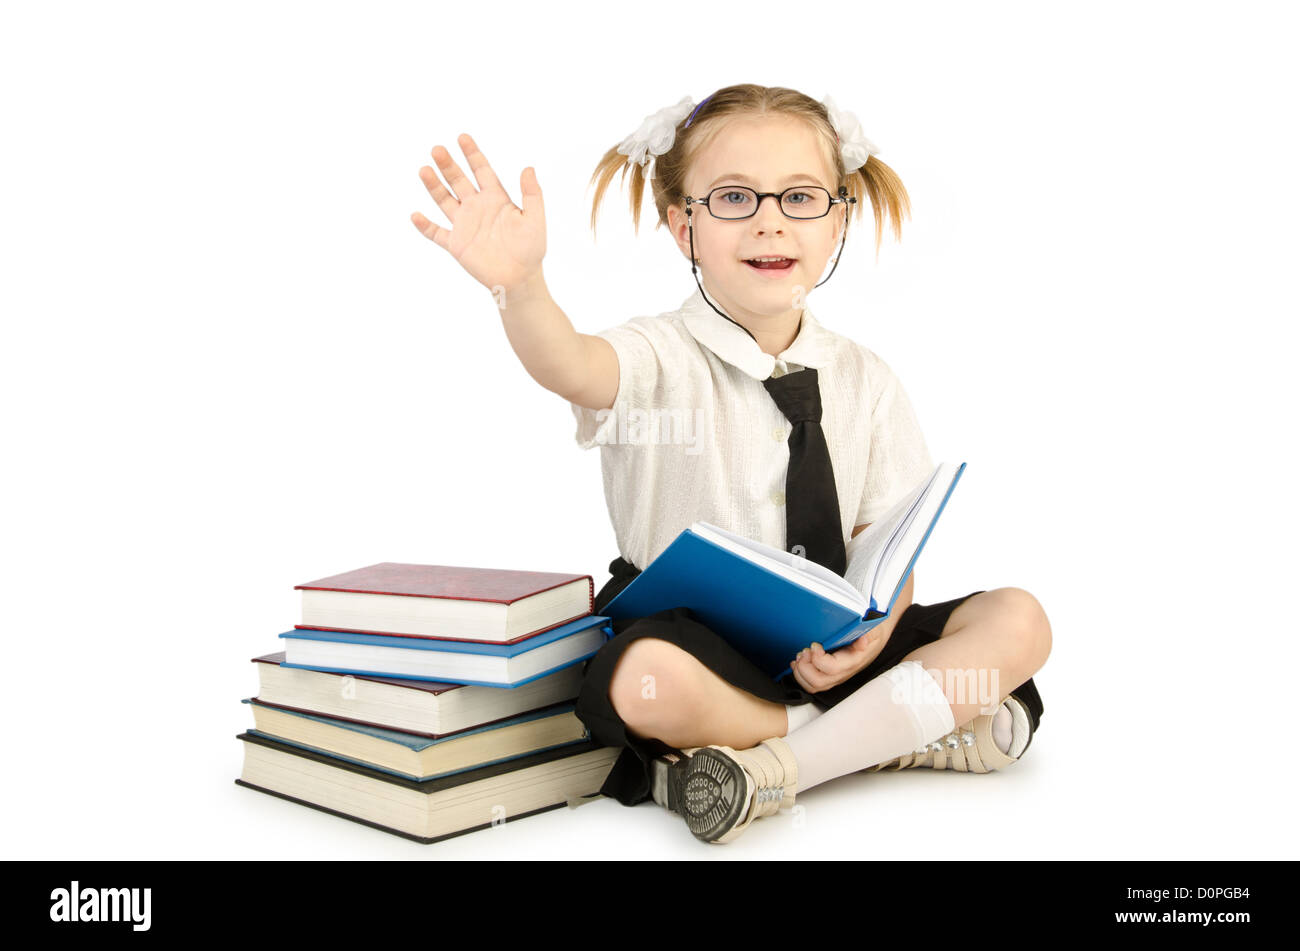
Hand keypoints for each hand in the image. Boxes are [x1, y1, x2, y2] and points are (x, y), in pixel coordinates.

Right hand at [411, 133, 545, 292]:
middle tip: (437, 149)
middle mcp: (477, 207)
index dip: (472, 154)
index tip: (462, 137)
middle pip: (459, 181)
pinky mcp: (456, 244)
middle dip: (448, 165)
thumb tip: (529, 167)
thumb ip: (532, 194)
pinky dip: (425, 226)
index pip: (482, 170)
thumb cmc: (531, 250)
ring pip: (444, 200)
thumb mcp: (535, 219)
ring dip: (434, 186)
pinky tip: (415, 215)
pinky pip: (436, 233)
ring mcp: (464, 225)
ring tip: (424, 170)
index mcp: (496, 198)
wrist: (520, 279)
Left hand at [789, 626, 889, 693]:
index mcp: (853, 661)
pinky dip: (800, 675)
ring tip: (800, 656)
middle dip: (805, 666)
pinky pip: (811, 685)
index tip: (815, 645)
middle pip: (819, 681)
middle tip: (804, 651)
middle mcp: (843, 672)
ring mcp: (836, 677)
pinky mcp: (829, 676)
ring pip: (813, 686)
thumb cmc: (870, 634)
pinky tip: (797, 663)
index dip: (818, 659)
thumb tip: (862, 640)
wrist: (873, 641)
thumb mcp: (872, 629)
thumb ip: (867, 633)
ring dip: (800, 672)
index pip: (832, 668)